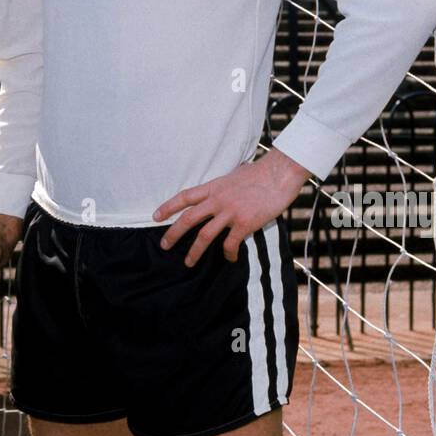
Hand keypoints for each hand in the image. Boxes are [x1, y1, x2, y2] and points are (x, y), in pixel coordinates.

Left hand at [154, 149, 311, 266]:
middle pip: (188, 219)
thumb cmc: (262, 173)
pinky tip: (230, 259)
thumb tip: (224, 187)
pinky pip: (230, 244)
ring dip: (194, 252)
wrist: (280, 173)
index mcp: (214, 187)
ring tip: (188, 262)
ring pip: (204, 236)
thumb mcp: (235, 175)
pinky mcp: (244, 223)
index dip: (168, 207)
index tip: (155, 217)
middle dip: (173, 234)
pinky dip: (228, 254)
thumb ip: (225, 185)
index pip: (185, 197)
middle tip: (164, 246)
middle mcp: (218, 200)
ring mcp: (230, 212)